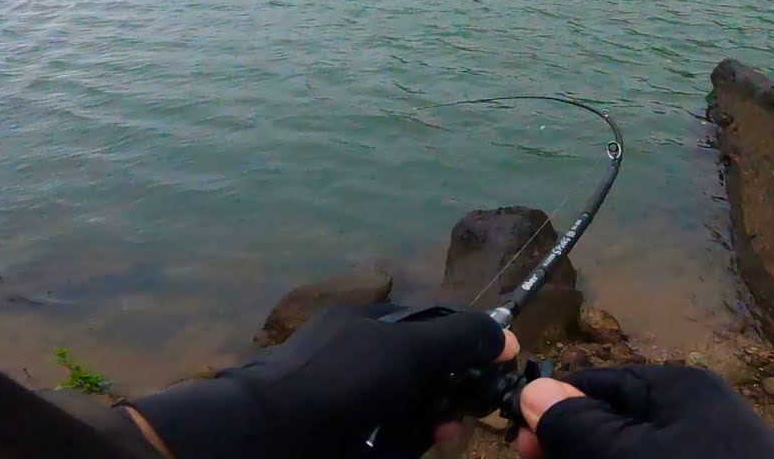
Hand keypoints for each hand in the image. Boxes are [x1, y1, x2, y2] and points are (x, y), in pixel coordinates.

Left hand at [130, 305, 518, 458]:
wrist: (267, 437)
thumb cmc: (342, 381)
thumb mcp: (410, 351)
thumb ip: (461, 338)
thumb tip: (506, 338)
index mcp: (365, 326)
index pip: (430, 327)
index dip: (463, 349)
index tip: (489, 372)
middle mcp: (353, 357)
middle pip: (420, 373)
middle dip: (446, 393)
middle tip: (460, 413)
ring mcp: (340, 399)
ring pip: (401, 409)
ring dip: (426, 421)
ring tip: (434, 433)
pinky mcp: (335, 434)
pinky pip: (382, 436)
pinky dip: (399, 442)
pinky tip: (401, 447)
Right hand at [515, 366, 773, 458]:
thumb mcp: (626, 455)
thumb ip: (577, 424)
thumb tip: (532, 393)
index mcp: (676, 389)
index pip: (595, 384)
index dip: (552, 413)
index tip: (519, 446)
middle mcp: (692, 417)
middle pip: (609, 425)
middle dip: (570, 449)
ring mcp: (704, 453)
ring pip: (629, 451)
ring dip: (591, 458)